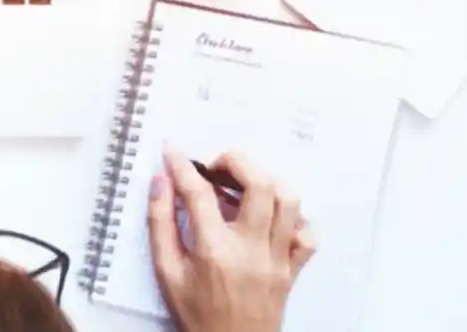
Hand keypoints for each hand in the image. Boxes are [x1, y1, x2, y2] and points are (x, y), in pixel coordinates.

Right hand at [147, 149, 315, 331]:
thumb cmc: (197, 316)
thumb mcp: (166, 274)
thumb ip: (160, 225)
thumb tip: (160, 182)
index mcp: (215, 251)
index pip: (200, 194)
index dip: (182, 166)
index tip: (172, 152)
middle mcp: (252, 250)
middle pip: (260, 184)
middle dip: (236, 161)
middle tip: (215, 166)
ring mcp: (278, 258)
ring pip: (289, 201)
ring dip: (265, 181)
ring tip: (241, 185)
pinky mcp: (293, 268)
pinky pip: (306, 233)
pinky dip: (290, 216)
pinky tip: (267, 217)